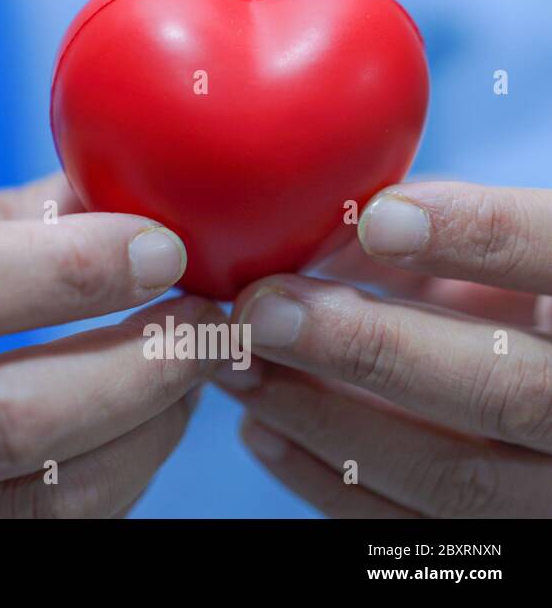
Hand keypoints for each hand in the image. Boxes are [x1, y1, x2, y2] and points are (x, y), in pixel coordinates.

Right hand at [0, 175, 222, 516]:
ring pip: (19, 510)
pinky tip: (127, 430)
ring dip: (135, 438)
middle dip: (133, 369)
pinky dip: (94, 490)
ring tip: (186, 369)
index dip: (59, 274)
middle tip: (214, 319)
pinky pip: (11, 550)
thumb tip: (108, 199)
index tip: (161, 242)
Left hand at [215, 181, 551, 516]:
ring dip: (324, 418)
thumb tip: (350, 221)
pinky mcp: (509, 539)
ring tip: (238, 365)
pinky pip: (418, 530)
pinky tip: (260, 427)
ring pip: (454, 479)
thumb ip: (464, 230)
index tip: (379, 217)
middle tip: (264, 309)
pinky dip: (328, 481)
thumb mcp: (529, 246)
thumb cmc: (537, 295)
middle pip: (508, 393)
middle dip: (371, 348)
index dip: (483, 236)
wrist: (551, 394)